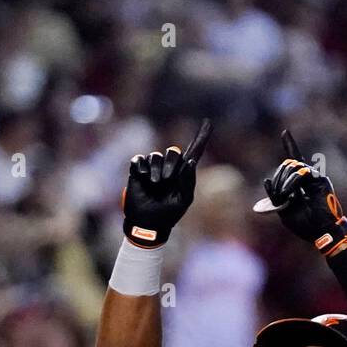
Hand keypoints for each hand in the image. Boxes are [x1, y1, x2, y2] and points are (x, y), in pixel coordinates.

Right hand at [122, 119, 211, 245]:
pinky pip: (139, 159)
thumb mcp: (183, 200)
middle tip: (166, 179)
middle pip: (173, 152)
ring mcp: (153, 169)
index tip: (209, 122)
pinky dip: (141, 166)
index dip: (202, 137)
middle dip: (170, 162)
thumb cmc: (168, 214)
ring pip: (155, 155)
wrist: (147, 223)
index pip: (194, 152)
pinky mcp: (138, 170)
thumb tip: (189, 161)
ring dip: (155, 168)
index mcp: (183, 174)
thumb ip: (188, 181)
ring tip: (154, 183)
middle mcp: (169, 168)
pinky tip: (142, 176)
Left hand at [263, 129, 346, 255]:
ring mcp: (314, 178)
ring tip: (284, 195)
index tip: (285, 132)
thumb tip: (267, 180)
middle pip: (288, 164)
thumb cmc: (305, 225)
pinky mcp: (320, 179)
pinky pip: (301, 171)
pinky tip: (289, 193)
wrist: (321, 232)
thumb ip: (275, 196)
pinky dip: (292, 181)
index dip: (290, 145)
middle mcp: (308, 178)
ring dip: (284, 179)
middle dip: (279, 177)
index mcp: (300, 184)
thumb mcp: (283, 210)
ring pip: (293, 165)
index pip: (294, 160)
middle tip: (279, 194)